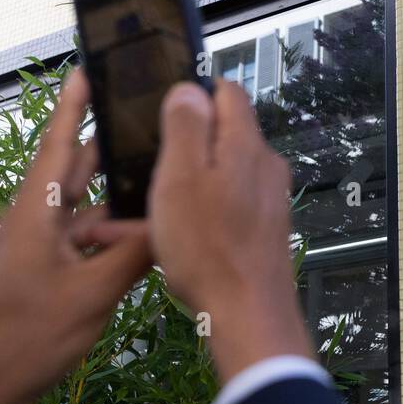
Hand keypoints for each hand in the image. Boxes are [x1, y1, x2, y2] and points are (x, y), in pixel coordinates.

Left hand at [0, 69, 153, 403]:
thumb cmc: (27, 337)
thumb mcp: (91, 296)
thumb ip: (133, 255)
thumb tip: (170, 223)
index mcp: (36, 215)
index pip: (57, 146)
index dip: (72, 108)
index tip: (85, 71)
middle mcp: (32, 224)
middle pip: (73, 174)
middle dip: (108, 152)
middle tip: (150, 131)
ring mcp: (33, 251)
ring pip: (81, 212)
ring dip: (114, 205)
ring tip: (158, 191)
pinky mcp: (38, 275)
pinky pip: (78, 242)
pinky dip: (106, 239)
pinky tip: (138, 248)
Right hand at [147, 81, 312, 382]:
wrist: (247, 314)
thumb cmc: (208, 245)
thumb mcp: (182, 177)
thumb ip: (186, 127)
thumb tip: (189, 88)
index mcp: (247, 144)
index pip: (227, 92)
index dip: (192, 94)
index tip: (158, 113)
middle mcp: (265, 165)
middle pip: (220, 135)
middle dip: (179, 146)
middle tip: (140, 169)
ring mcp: (267, 199)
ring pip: (217, 176)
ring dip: (178, 187)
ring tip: (135, 213)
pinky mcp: (262, 229)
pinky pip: (222, 208)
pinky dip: (191, 215)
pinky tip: (159, 239)